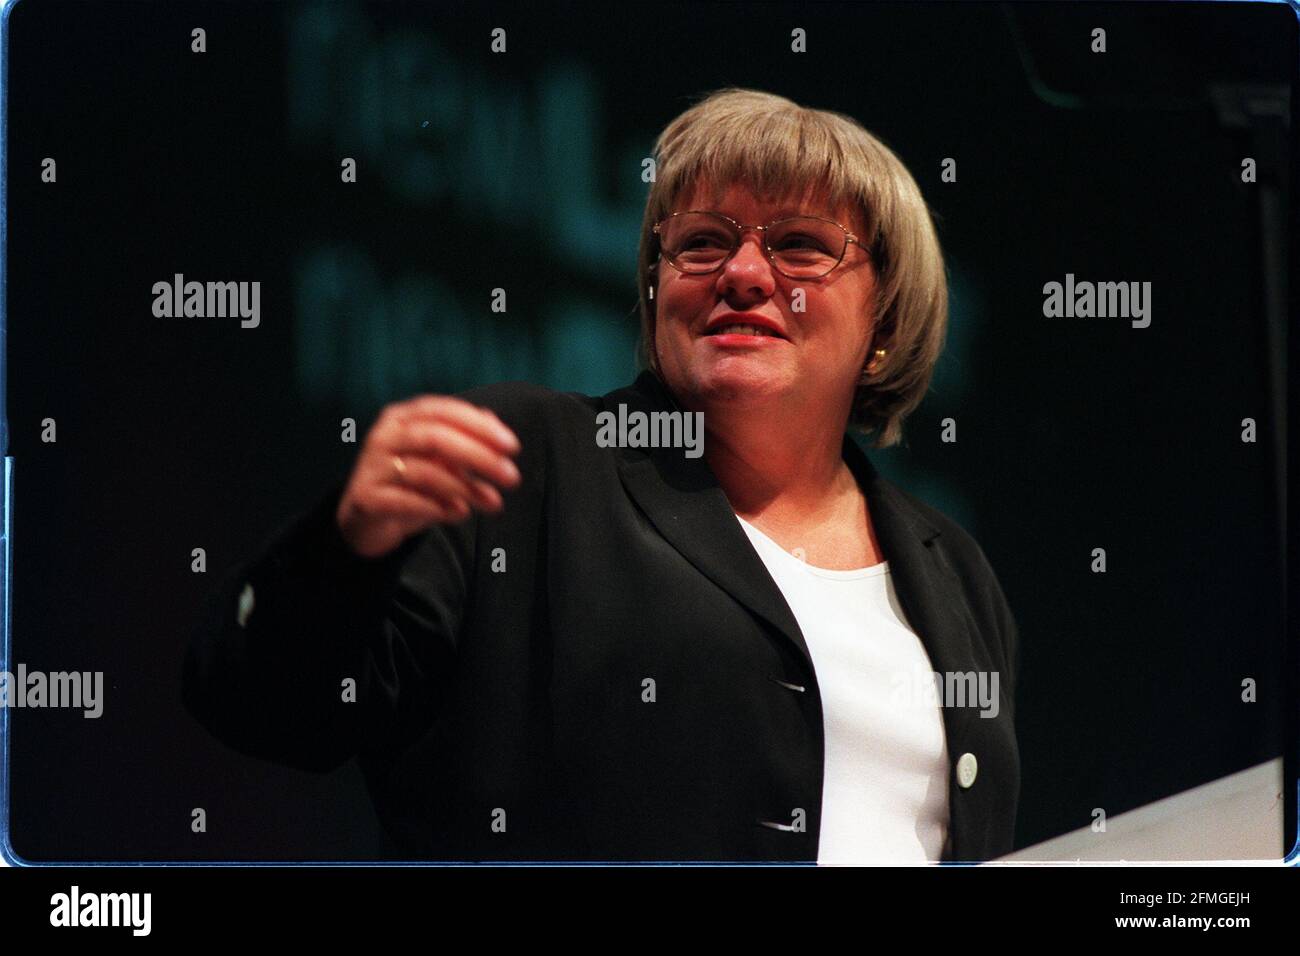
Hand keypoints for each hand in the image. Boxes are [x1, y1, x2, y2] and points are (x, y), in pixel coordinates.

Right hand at [335, 396, 521, 557]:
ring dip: (465, 488)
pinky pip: (405, 502)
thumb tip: (495, 424)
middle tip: (511, 476)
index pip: (445, 411)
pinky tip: (460, 513)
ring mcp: (372, 466)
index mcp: (404, 417)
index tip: (512, 446)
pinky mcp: (366, 498)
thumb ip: (465, 440)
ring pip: (424, 472)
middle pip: (435, 437)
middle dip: (479, 456)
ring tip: (493, 502)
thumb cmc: (410, 482)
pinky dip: (437, 508)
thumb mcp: (440, 458)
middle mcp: (385, 435)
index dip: (480, 426)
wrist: (367, 519)